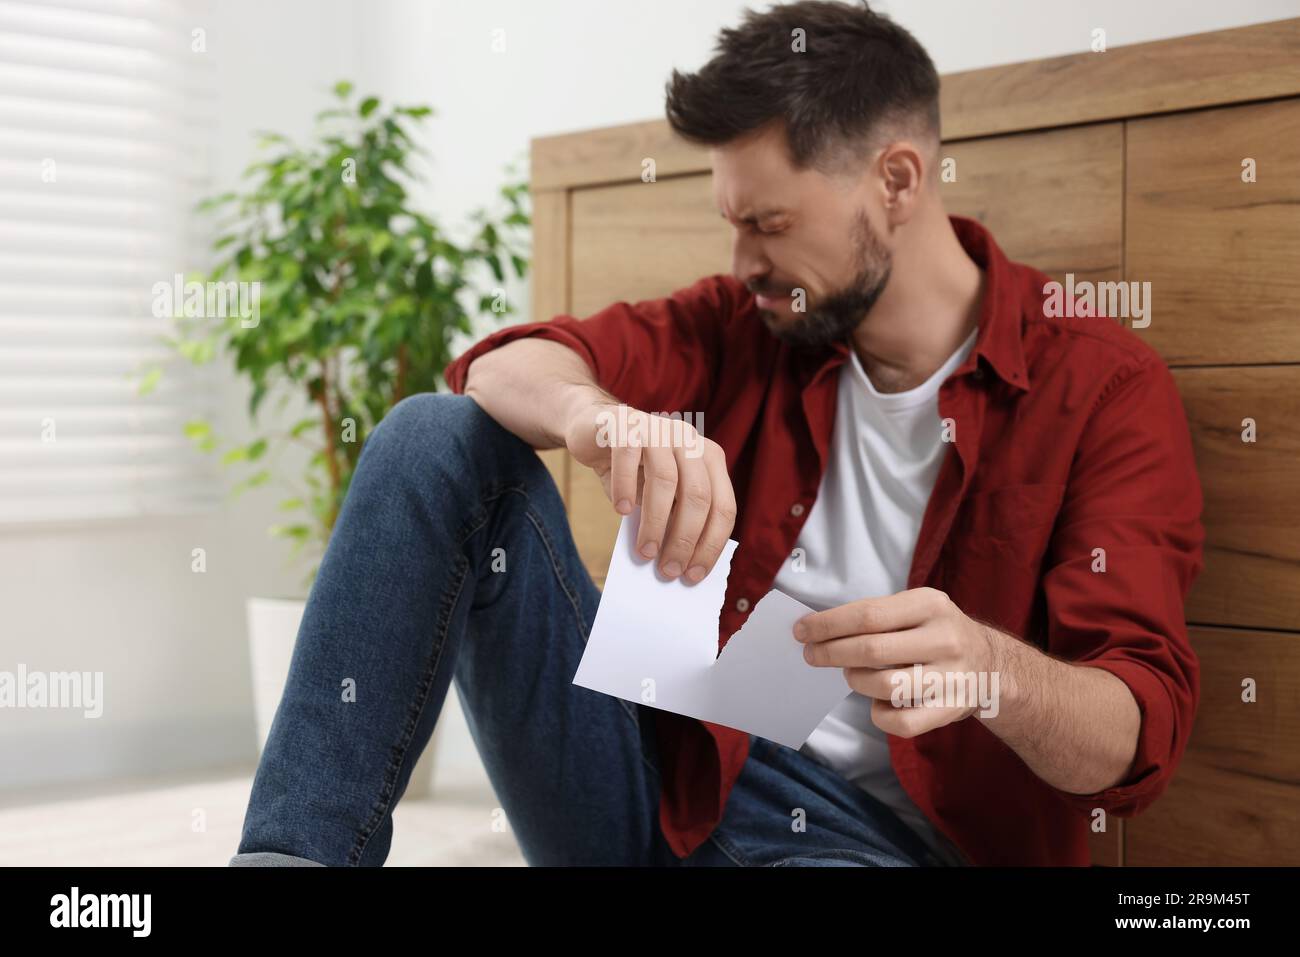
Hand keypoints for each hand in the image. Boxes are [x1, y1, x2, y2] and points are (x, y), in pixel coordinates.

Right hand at [563, 400, 735, 583]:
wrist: (595, 429)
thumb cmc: (633, 469)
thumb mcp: (659, 494)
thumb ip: (673, 517)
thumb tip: (678, 560)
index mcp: (708, 458)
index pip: (723, 506)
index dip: (711, 544)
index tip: (693, 575)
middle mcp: (689, 440)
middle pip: (698, 496)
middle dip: (684, 539)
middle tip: (668, 570)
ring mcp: (658, 428)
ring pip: (665, 480)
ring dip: (655, 522)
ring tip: (644, 551)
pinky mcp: (626, 424)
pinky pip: (628, 458)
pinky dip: (625, 488)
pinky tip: (622, 510)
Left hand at [794, 587, 1004, 736]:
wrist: (991, 664)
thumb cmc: (935, 633)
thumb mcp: (916, 609)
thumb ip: (874, 616)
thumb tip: (818, 630)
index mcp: (931, 605)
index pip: (868, 614)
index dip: (828, 625)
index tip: (801, 631)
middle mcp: (945, 639)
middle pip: (872, 649)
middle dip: (831, 653)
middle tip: (811, 655)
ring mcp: (952, 677)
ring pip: (884, 687)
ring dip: (856, 680)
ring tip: (852, 674)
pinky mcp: (951, 710)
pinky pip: (901, 722)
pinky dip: (878, 714)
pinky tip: (877, 702)